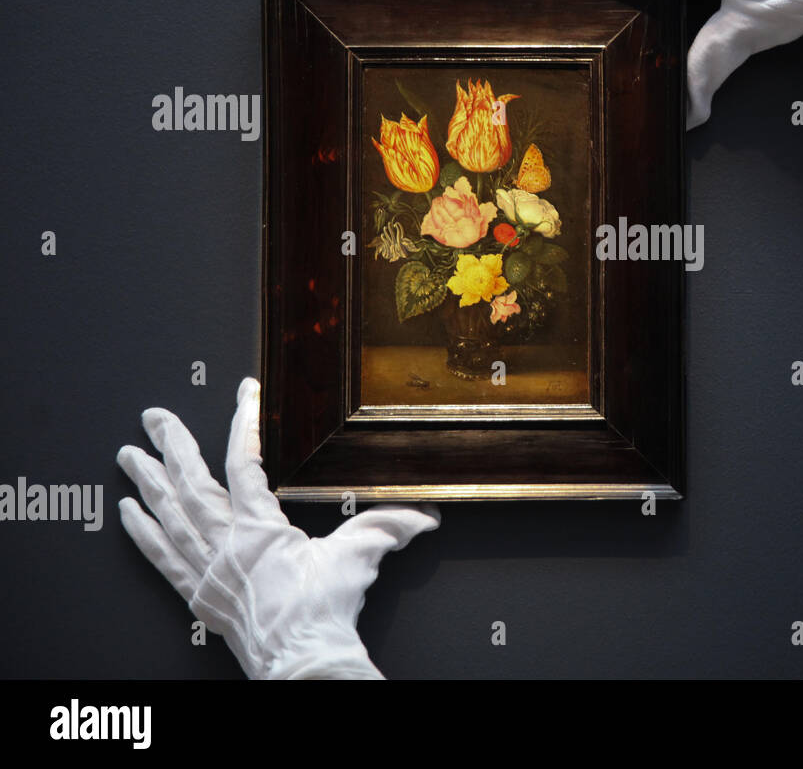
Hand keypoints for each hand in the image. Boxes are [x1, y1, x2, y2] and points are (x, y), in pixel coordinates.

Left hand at [117, 377, 439, 678]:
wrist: (302, 659)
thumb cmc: (323, 612)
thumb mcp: (360, 557)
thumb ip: (388, 526)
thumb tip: (423, 515)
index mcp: (261, 529)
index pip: (245, 463)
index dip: (244, 423)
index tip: (243, 394)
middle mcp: (226, 546)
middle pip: (192, 485)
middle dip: (172, 446)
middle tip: (155, 418)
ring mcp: (207, 571)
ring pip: (169, 517)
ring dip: (147, 483)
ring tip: (129, 455)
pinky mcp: (197, 595)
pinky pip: (161, 558)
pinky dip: (142, 534)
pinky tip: (128, 514)